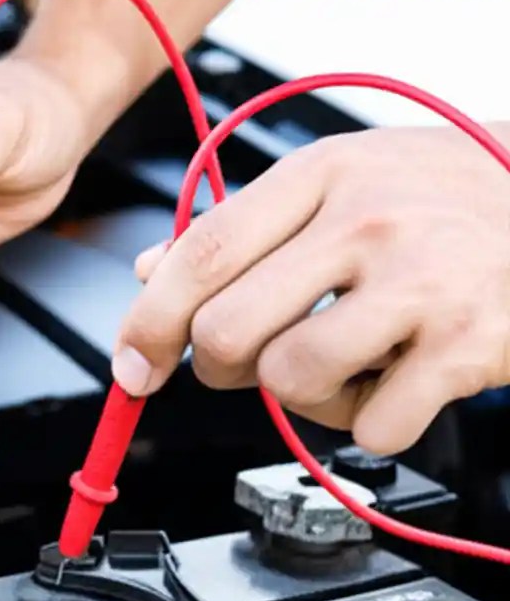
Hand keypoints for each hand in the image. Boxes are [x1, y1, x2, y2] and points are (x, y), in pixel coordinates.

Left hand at [116, 125, 509, 453]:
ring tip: (341, 361)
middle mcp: (365, 222)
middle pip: (227, 331)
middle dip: (221, 366)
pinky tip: (396, 380)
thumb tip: (148, 269)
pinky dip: (371, 422)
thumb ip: (241, 225)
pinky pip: (370, 426)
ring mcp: (419, 283)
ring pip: (288, 380)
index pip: (201, 256)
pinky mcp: (468, 345)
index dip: (148, 322)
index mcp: (319, 174)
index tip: (133, 365)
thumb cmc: (440, 194)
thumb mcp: (338, 180)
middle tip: (251, 359)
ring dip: (300, 395)